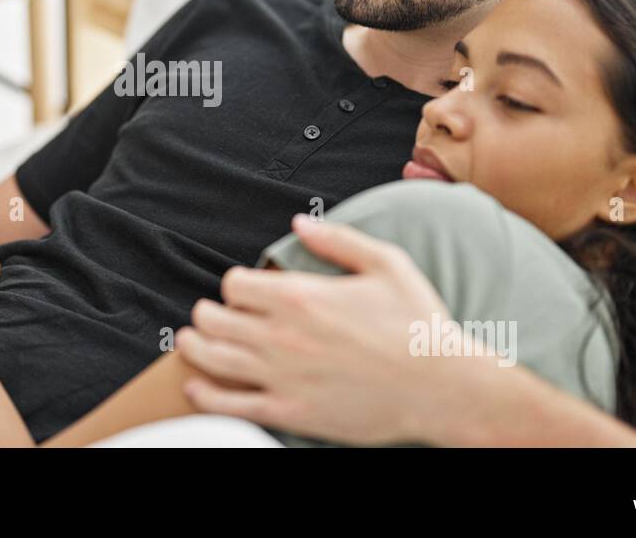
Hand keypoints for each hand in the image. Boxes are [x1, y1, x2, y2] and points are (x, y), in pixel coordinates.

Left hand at [177, 214, 464, 445]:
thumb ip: (337, 240)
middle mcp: (284, 336)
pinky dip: (204, 395)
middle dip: (208, 313)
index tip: (244, 291)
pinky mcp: (289, 412)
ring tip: (191, 342)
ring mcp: (283, 376)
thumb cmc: (418, 325)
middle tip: (211, 315)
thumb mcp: (386, 264)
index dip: (235, 285)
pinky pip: (228, 405)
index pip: (236, 284)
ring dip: (194, 347)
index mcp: (303, 296)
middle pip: (213, 319)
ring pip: (211, 358)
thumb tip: (299, 223)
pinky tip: (197, 386)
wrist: (443, 388)